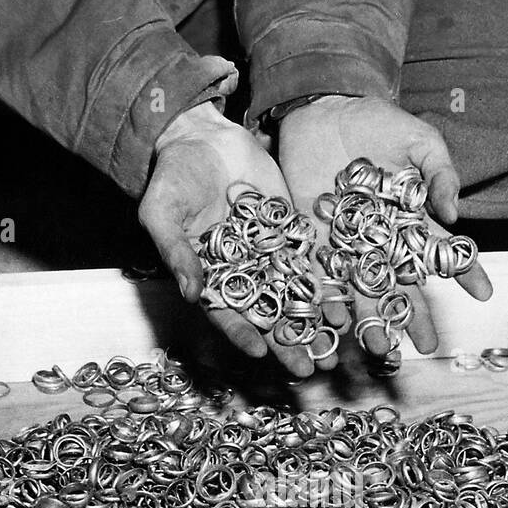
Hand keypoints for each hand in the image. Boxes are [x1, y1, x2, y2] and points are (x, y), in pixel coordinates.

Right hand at [139, 102, 315, 376]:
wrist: (201, 137)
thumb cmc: (172, 177)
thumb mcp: (162, 213)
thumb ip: (177, 252)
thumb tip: (189, 293)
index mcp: (209, 276)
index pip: (227, 313)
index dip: (243, 334)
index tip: (261, 353)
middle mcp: (242, 272)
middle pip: (268, 315)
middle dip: (289, 343)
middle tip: (309, 370)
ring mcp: (268, 253)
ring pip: (295, 295)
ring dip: (314, 323)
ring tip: (334, 347)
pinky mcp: (290, 231)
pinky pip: (311, 262)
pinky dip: (327, 284)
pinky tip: (345, 305)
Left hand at [279, 96, 492, 359]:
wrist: (325, 108)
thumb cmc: (378, 123)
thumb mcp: (420, 141)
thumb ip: (440, 174)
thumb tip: (454, 215)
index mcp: (412, 220)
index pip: (442, 252)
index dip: (465, 273)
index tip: (484, 295)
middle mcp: (382, 240)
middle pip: (402, 285)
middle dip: (415, 316)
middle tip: (425, 347)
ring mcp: (348, 243)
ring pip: (363, 290)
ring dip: (372, 320)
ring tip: (381, 348)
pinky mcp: (314, 239)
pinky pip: (321, 275)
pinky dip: (327, 298)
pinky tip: (335, 322)